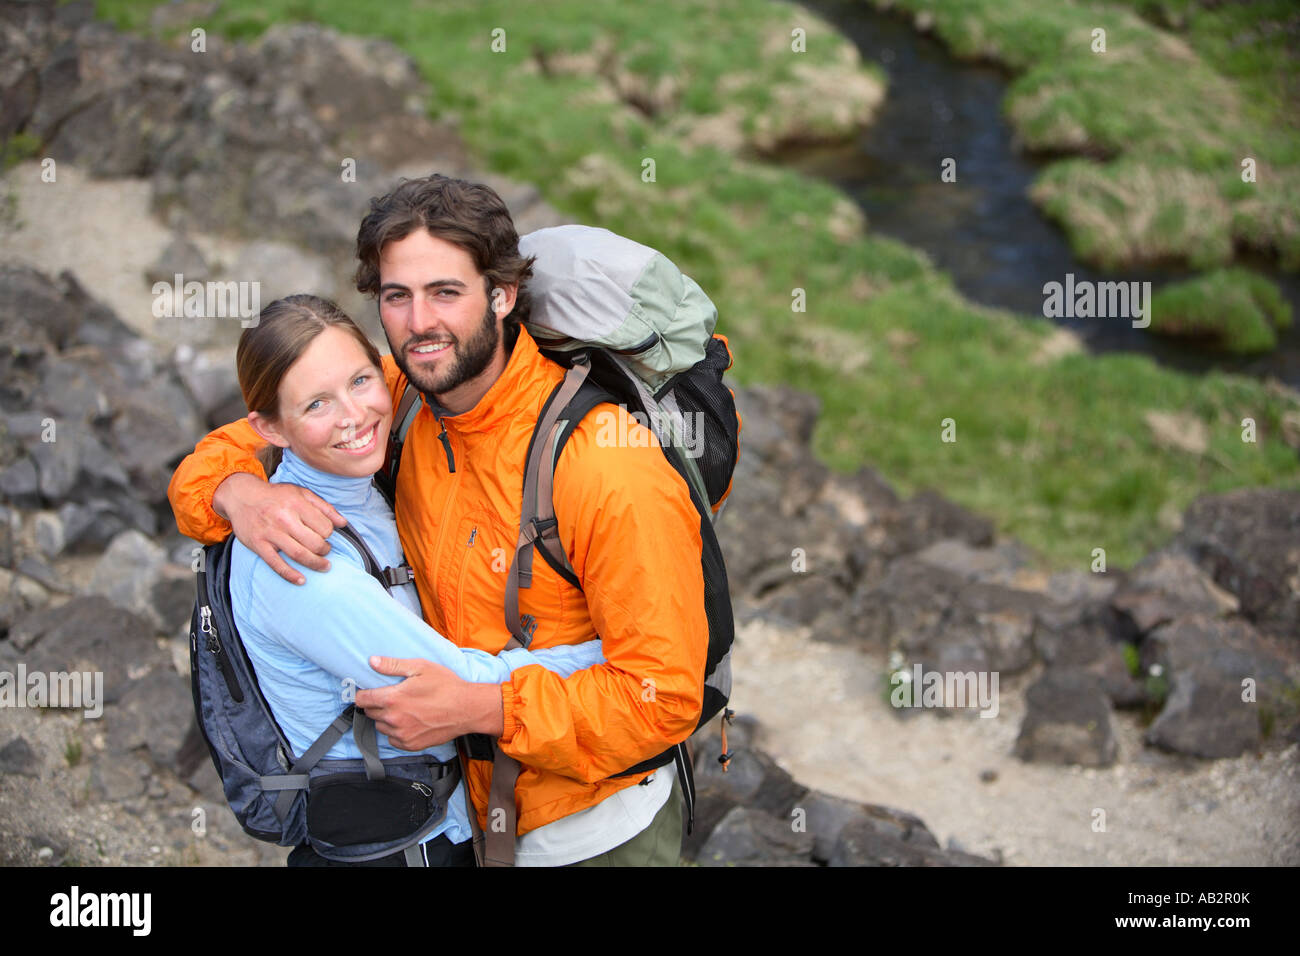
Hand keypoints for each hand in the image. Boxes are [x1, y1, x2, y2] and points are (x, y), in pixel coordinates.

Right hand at [215, 472, 346, 584]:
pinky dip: (290, 575)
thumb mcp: (302, 493)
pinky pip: (276, 564)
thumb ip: (324, 507)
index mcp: (297, 504)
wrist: (242, 496)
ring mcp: (271, 533)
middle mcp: (284, 519)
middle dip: (325, 550)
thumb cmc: (276, 496)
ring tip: (324, 566)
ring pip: (299, 554)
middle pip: (314, 542)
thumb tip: (343, 523)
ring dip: (315, 563)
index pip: (324, 527)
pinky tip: (301, 580)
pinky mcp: (259, 545)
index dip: (329, 533)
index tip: (326, 535)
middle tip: (326, 551)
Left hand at [356, 656, 505, 750]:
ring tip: (403, 709)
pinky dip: (397, 731)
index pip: (362, 700)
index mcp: (393, 699)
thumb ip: (393, 665)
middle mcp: (393, 719)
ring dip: (386, 719)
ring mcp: (402, 734)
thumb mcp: (420, 668)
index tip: (369, 691)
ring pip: (381, 726)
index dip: (363, 694)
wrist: (467, 709)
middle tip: (392, 697)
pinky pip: (393, 739)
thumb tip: (373, 661)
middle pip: (370, 713)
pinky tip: (410, 721)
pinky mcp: (410, 744)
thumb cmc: (446, 686)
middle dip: (376, 704)